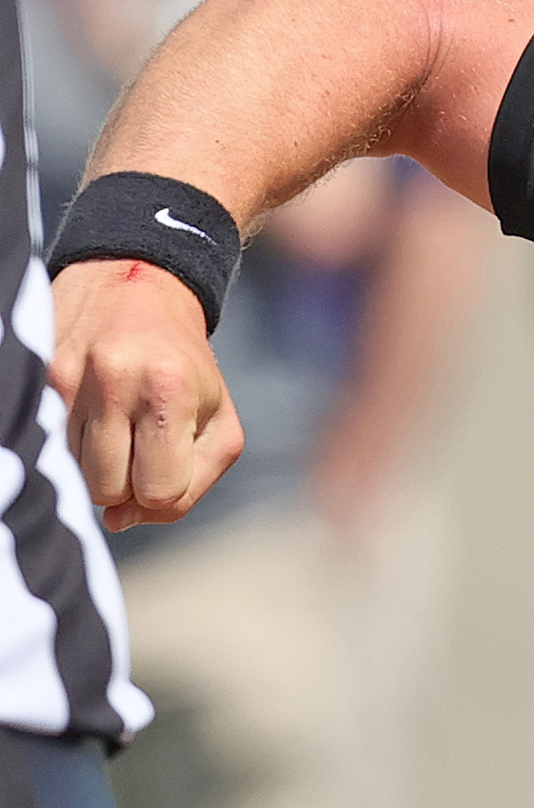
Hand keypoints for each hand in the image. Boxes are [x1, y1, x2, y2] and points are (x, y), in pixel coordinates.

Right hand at [49, 260, 243, 529]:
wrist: (137, 288)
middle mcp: (118, 382)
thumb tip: (125, 519)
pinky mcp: (40, 375)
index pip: (161, 492)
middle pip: (108, 490)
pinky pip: (50, 443)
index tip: (164, 472)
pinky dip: (72, 442)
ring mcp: (71, 378)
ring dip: (96, 463)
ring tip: (116, 424)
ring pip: (72, 471)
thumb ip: (195, 480)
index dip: (162, 496)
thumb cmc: (186, 367)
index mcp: (174, 393)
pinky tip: (91, 413)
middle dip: (125, 484)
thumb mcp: (219, 418)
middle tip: (139, 448)